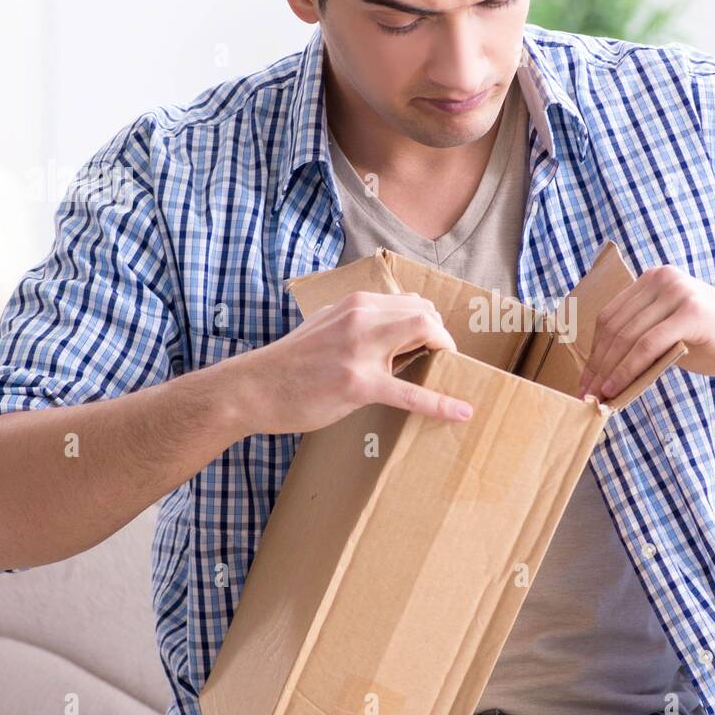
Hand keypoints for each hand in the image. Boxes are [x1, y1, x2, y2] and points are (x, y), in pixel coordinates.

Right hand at [217, 291, 473, 435]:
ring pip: (423, 333)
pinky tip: (461, 412)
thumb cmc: (291, 363)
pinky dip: (441, 403)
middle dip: (443, 336)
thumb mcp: (327, 327)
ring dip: (445, 353)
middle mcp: (360, 317)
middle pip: (425, 312)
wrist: (253, 388)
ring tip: (450, 374)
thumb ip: (359, 324)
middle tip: (444, 361)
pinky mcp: (357, 383)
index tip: (433, 345)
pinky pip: (410, 392)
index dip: (431, 324)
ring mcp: (359, 349)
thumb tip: (394, 329)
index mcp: (356, 304)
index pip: (412, 302)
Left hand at [576, 265, 714, 399]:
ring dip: (608, 371)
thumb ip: (643, 341)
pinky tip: (617, 388)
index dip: (594, 350)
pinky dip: (627, 369)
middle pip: (614, 326)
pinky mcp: (691, 311)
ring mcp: (678, 291)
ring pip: (627, 336)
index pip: (611, 316)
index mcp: (655, 279)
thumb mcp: (673, 336)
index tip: (585, 380)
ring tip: (598, 397)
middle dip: (597, 364)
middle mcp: (663, 278)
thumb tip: (604, 370)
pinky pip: (647, 344)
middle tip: (585, 394)